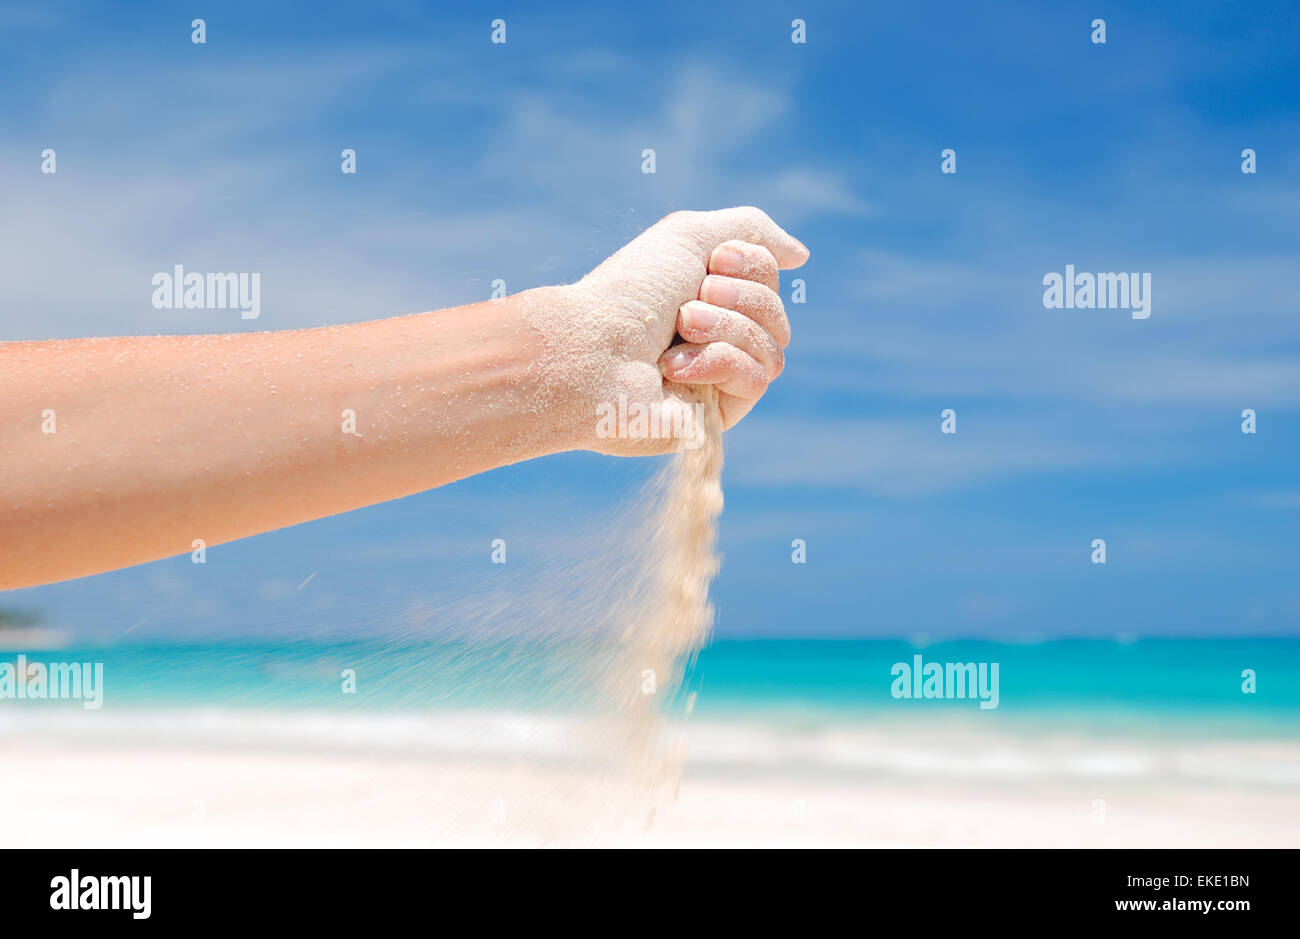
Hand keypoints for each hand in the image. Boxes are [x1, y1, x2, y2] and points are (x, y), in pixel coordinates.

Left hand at [532, 207, 808, 454]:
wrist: (590, 352)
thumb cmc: (629, 294)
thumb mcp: (688, 236)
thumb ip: (751, 231)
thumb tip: (801, 256)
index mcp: (707, 294)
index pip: (770, 277)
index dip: (752, 264)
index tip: (712, 262)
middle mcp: (715, 336)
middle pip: (778, 312)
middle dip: (739, 299)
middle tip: (687, 305)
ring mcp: (717, 379)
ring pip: (774, 347)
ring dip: (725, 329)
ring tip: (679, 331)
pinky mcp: (716, 416)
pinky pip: (758, 379)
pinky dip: (719, 364)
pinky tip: (674, 369)